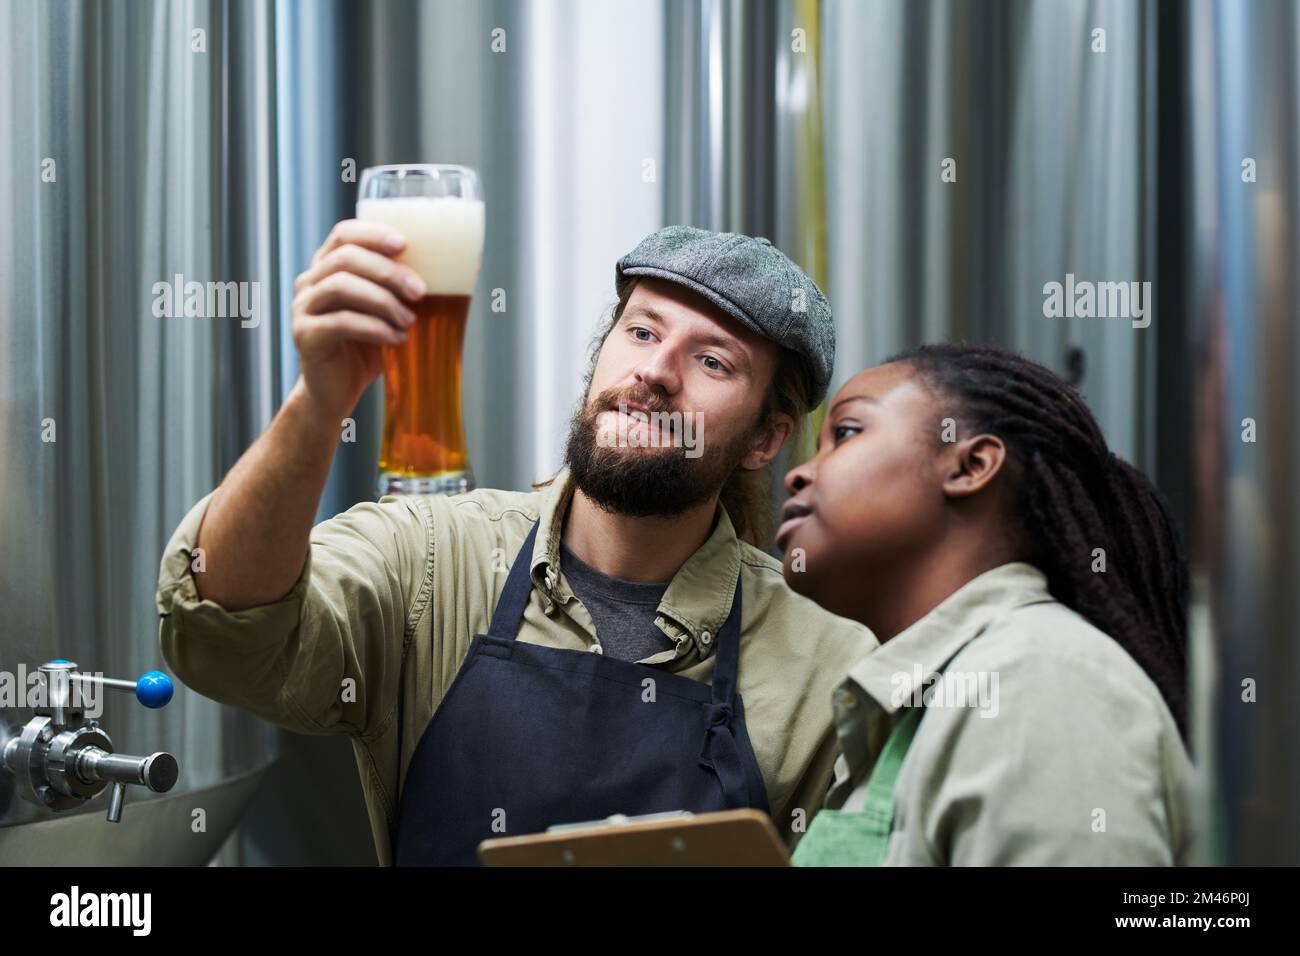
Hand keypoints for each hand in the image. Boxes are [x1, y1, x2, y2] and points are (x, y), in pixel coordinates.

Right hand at [290, 219, 427, 419]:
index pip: (344, 234)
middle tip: (420, 291)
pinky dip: (375, 328)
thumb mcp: (387, 312)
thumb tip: (465, 268)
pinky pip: (341, 322)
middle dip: (388, 271)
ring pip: (341, 287)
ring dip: (383, 301)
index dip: (373, 233)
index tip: (405, 243)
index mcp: (327, 267)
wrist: (338, 390)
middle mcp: (310, 282)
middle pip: (345, 258)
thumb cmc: (367, 347)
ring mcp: (303, 308)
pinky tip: (397, 338)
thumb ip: (405, 289)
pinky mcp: (304, 335)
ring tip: (410, 320)